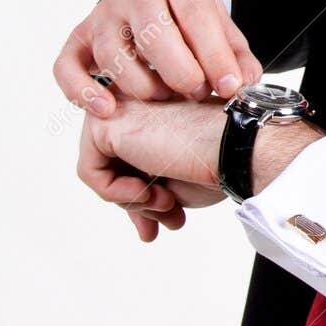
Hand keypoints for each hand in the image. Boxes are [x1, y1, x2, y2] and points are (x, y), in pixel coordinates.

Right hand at [54, 0, 262, 117]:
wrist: (162, 0)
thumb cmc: (193, 21)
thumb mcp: (222, 29)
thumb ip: (235, 55)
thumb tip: (242, 82)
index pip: (195, 13)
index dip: (214, 55)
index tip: (229, 86)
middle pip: (152, 32)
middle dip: (179, 71)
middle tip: (196, 92)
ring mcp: (104, 12)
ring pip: (113, 54)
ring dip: (142, 86)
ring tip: (165, 98)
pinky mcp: (79, 36)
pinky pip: (68, 65)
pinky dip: (82, 91)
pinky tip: (106, 109)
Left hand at [79, 96, 227, 242]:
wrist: (236, 147)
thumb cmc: (221, 159)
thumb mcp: (180, 182)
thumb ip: (153, 191)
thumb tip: (142, 223)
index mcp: (154, 108)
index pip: (132, 156)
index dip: (146, 194)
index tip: (169, 215)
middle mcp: (133, 100)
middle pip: (115, 163)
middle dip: (137, 203)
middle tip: (162, 224)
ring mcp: (116, 107)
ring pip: (101, 168)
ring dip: (134, 200)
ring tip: (167, 203)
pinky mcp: (104, 121)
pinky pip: (89, 172)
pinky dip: (117, 194)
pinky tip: (150, 191)